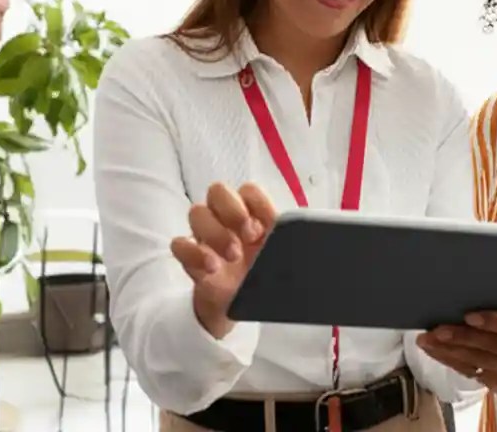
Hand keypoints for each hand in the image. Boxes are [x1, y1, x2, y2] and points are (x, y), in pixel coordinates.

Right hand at [170, 182, 277, 339]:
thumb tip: (318, 236)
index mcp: (250, 215)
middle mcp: (225, 219)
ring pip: (196, 212)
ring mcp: (205, 236)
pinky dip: (193, 253)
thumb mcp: (280, 257)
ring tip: (232, 256)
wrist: (240, 306)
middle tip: (249, 235)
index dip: (255, 202)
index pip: (247, 190)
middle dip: (232, 209)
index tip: (267, 225)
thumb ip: (291, 242)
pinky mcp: (190, 258)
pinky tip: (211, 268)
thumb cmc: (262, 275)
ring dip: (215, 232)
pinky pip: (178, 243)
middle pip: (217, 190)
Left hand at [415, 307, 496, 390]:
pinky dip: (450, 360)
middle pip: (495, 347)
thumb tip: (464, 289)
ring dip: (450, 351)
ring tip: (428, 339)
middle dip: (464, 338)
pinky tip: (434, 349)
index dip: (493, 322)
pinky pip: (470, 372)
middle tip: (438, 330)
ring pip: (480, 362)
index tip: (468, 316)